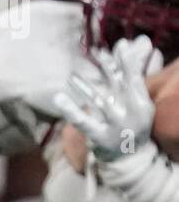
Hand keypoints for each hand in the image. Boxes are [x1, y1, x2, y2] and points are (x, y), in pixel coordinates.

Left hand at [53, 36, 157, 162]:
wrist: (130, 157)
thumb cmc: (130, 122)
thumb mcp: (135, 101)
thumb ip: (127, 76)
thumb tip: (123, 44)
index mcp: (142, 104)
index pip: (134, 79)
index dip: (126, 62)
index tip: (119, 46)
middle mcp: (131, 115)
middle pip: (118, 88)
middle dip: (109, 69)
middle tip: (98, 53)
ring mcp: (115, 126)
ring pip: (98, 101)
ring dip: (84, 87)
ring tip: (72, 75)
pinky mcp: (99, 136)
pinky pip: (83, 121)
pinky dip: (71, 110)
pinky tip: (59, 98)